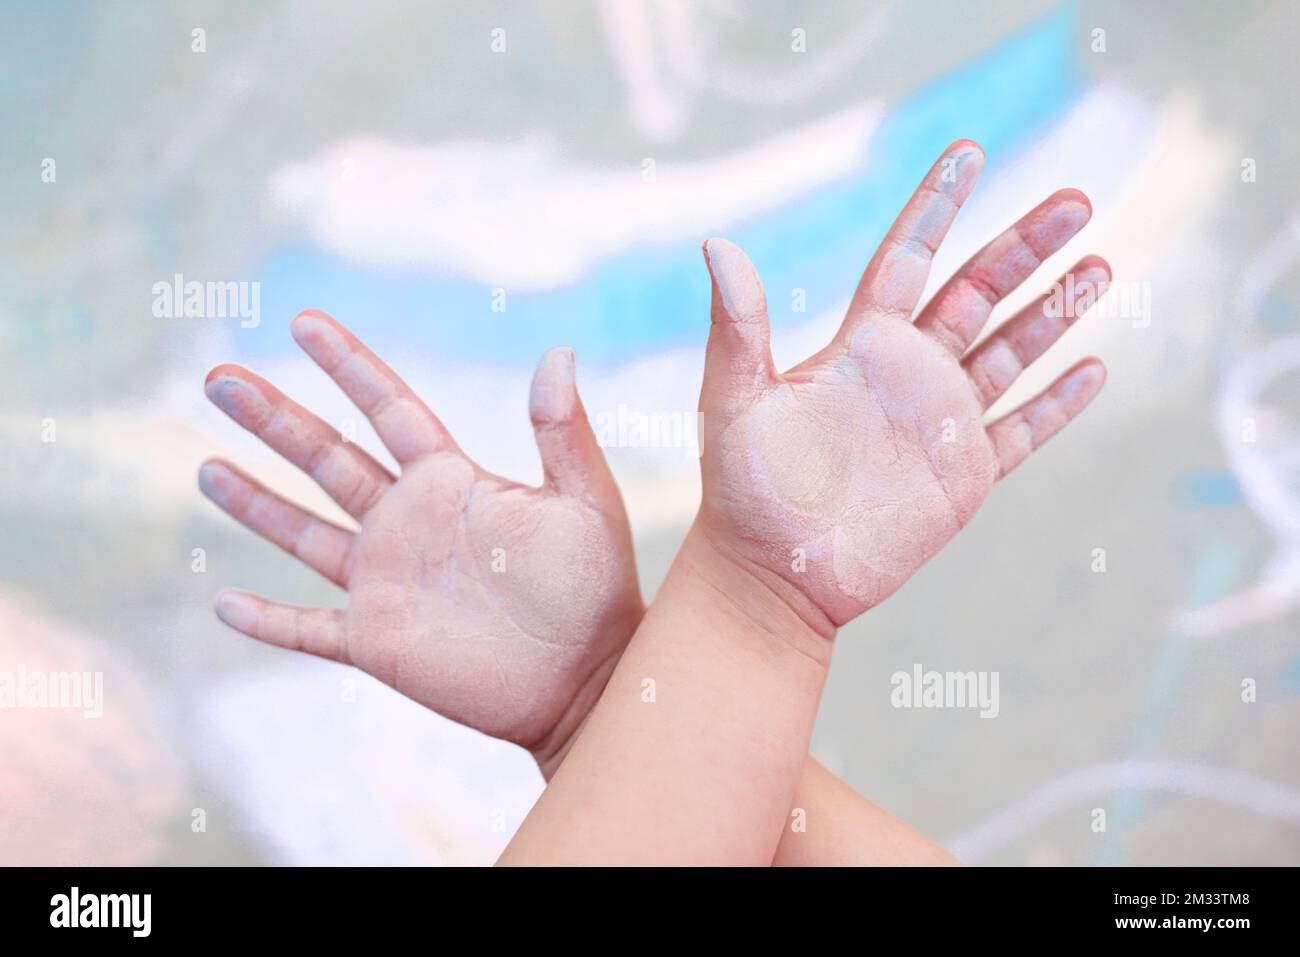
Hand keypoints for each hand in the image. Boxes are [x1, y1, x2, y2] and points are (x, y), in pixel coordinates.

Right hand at [199, 311, 642, 771]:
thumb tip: (558, 352)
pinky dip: (268, 621)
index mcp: (451, 482)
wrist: (589, 680)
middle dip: (274, 419)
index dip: (348, 365)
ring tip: (205, 466)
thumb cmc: (595, 589)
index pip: (389, 409)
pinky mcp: (376, 642)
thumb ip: (564, 432)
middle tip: (219, 379)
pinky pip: (308, 629)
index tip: (304, 322)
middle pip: (326, 458)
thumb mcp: (585, 501)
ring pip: (305, 534)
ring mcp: (386, 582)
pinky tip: (224, 603)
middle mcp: (408, 523)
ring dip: (256, 503)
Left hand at [697, 140, 1109, 627]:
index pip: (908, 258)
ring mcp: (942, 424)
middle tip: (1076, 199)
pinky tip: (1095, 367)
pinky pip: (1023, 431)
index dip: (938, 205)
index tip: (967, 150)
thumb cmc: (742, 492)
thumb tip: (715, 242)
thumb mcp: (732, 401)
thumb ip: (736, 326)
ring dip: (1056, 310)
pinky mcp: (965, 476)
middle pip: (979, 292)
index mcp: (859, 348)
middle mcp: (908, 374)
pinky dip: (1059, 403)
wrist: (773, 578)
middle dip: (1025, 244)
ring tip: (1100, 264)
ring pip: (1013, 352)